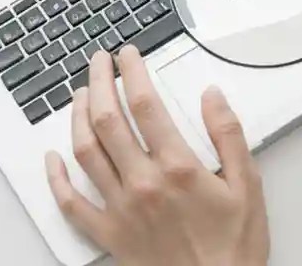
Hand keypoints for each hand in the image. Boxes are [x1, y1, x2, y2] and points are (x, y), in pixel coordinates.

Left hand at [45, 46, 268, 265]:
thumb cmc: (234, 247)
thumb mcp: (248, 186)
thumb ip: (229, 135)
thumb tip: (212, 95)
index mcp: (178, 167)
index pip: (145, 103)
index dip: (131, 70)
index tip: (127, 54)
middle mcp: (143, 183)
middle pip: (108, 118)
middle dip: (99, 81)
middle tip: (98, 62)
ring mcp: (121, 208)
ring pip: (85, 151)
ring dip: (77, 116)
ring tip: (79, 95)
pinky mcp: (109, 234)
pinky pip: (71, 203)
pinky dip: (56, 179)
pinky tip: (52, 159)